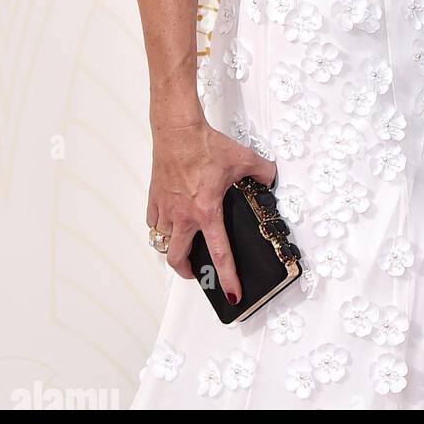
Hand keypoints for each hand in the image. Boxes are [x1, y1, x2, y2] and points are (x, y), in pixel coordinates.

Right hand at [147, 117, 276, 301]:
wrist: (178, 130)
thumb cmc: (206, 144)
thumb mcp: (244, 158)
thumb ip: (263, 172)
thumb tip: (270, 180)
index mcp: (207, 212)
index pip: (220, 253)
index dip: (228, 277)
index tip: (233, 294)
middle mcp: (183, 215)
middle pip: (177, 258)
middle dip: (188, 272)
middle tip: (196, 272)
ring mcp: (166, 208)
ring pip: (163, 240)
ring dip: (172, 246)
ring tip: (183, 245)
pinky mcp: (154, 197)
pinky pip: (153, 221)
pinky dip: (160, 226)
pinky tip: (169, 221)